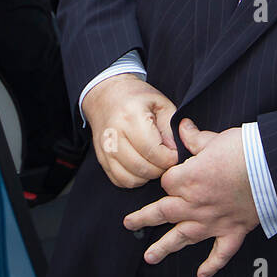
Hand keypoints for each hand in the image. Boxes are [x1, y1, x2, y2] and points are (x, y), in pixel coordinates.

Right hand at [82, 73, 177, 187]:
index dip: (169, 158)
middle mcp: (114, 134)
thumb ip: (170, 127)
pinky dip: (134, 179)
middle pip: (142, 167)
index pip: (153, 151)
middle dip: (160, 169)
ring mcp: (105, 148)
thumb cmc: (136, 97)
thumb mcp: (160, 103)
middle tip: (167, 160)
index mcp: (131, 116)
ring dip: (147, 176)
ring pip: (130, 178)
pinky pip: (120, 180)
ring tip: (155, 163)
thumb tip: (174, 151)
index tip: (175, 154)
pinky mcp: (101, 158)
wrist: (105, 96)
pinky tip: (141, 167)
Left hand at [123, 119, 258, 276]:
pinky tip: (202, 274)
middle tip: (129, 224)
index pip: (166, 181)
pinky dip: (211, 265)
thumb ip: (194, 137)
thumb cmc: (244, 150)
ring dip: (164, 248)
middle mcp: (194, 203)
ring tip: (149, 257)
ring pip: (182, 237)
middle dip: (143, 218)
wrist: (272, 168)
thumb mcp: (215, 138)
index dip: (168, 176)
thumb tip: (182, 126)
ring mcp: (212, 221)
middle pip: (162, 213)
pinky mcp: (232, 231)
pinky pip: (219, 253)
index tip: (173, 172)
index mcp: (187, 179)